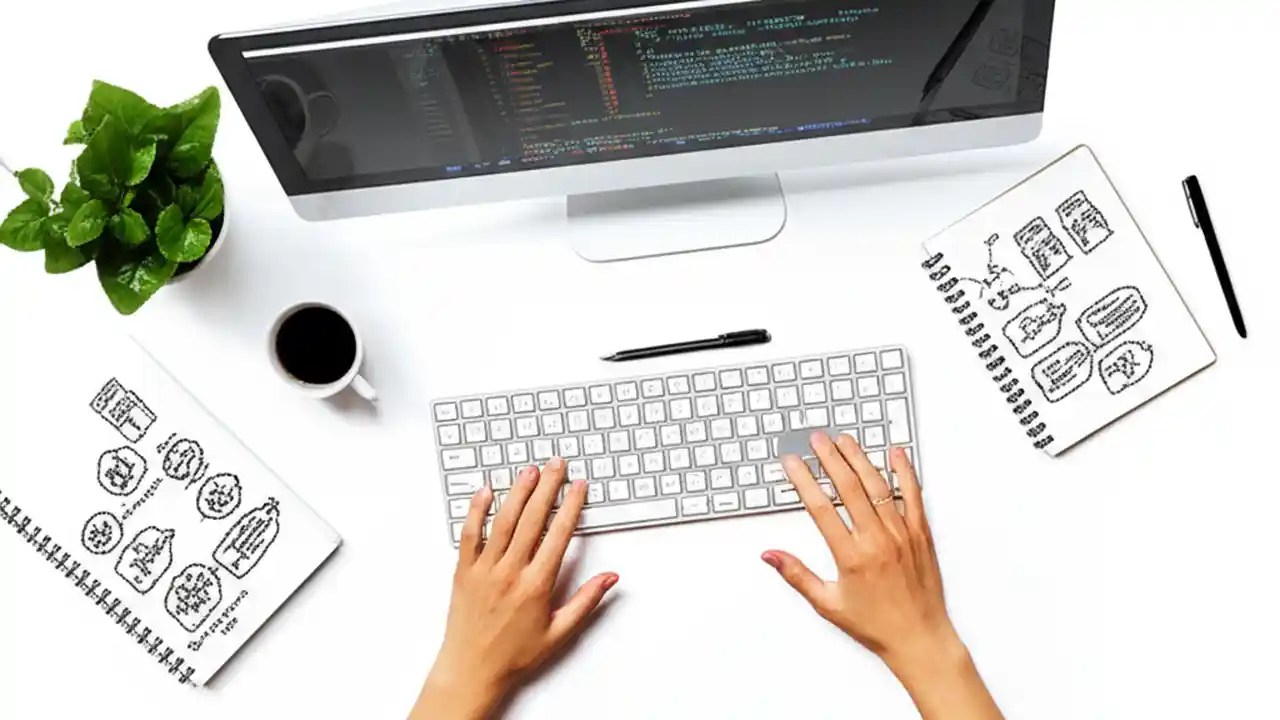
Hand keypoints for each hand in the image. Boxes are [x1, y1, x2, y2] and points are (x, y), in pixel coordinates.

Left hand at [411, 458, 617, 719]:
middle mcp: (510, 572)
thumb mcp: (559, 632)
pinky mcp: (463, 572)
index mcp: (536, 586)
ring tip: (530, 471)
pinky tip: (485, 491)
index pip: (558, 535)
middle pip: (532, 519)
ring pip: (503, 521)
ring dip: (518, 492)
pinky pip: (469, 534)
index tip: (579, 487)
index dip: (571, 507)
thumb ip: (585, 601)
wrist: (471, 670)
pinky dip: (476, 511)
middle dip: (548, 488)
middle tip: (557, 465)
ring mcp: (484, 570)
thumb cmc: (514, 655)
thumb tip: (610, 578)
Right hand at [763, 433, 1001, 719]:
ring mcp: (902, 534)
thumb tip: (770, 555)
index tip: (793, 463)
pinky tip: (896, 454)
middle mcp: (877, 540)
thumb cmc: (877, 625)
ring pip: (878, 486)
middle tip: (816, 440)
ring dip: (859, 458)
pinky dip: (904, 472)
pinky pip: (913, 495)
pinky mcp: (921, 534)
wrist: (920, 638)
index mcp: (851, 557)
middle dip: (829, 458)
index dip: (804, 480)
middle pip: (849, 487)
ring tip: (845, 440)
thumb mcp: (827, 604)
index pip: (821, 508)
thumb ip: (797, 575)